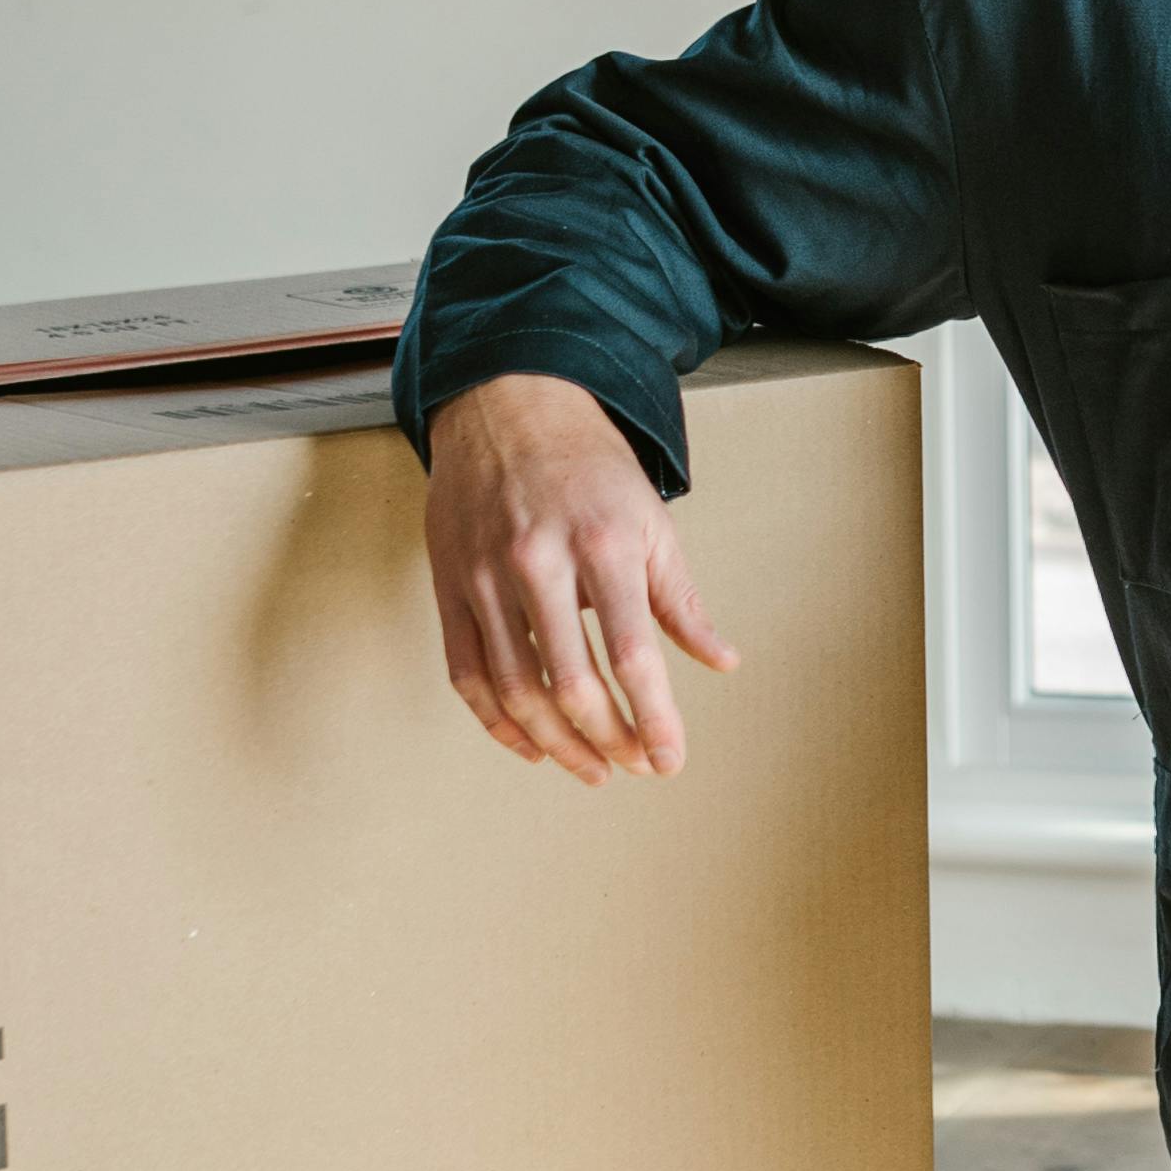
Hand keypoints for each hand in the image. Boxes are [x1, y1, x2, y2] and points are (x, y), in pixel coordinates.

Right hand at [423, 373, 741, 779]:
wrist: (507, 402)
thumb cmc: (587, 463)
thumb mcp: (650, 520)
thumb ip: (681, 600)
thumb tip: (722, 661)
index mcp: (601, 545)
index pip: (631, 655)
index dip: (653, 718)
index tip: (669, 759)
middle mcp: (538, 562)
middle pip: (571, 683)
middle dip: (608, 740)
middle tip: (634, 766)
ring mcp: (485, 576)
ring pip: (515, 689)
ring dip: (556, 744)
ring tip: (591, 768)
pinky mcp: (449, 585)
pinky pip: (467, 673)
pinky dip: (497, 720)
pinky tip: (530, 744)